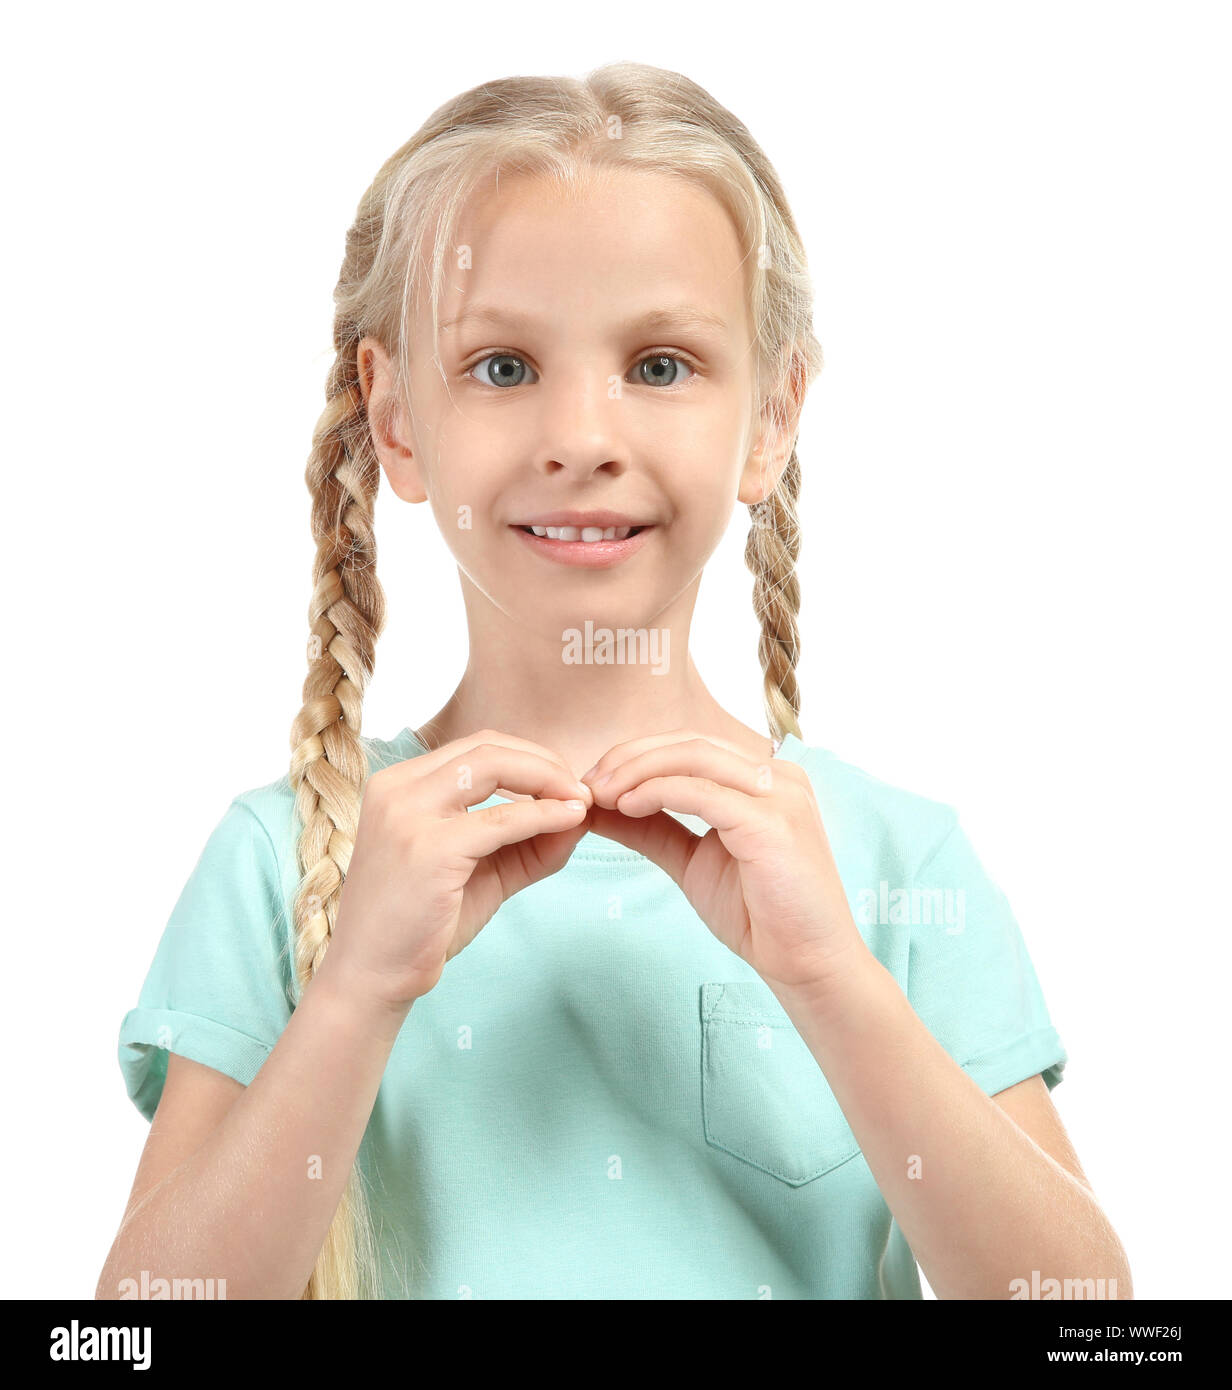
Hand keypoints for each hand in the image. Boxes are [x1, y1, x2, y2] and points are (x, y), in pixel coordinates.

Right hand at [322, 730, 593, 1012]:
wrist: (372, 977)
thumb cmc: (422, 925)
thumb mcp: (482, 869)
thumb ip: (527, 839)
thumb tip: (581, 810)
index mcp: (399, 784)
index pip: (477, 746)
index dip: (530, 758)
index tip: (566, 784)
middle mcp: (397, 788)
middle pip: (487, 746)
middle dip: (544, 762)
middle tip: (581, 790)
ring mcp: (408, 815)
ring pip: (494, 766)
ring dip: (547, 779)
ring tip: (581, 802)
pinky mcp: (428, 848)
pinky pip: (501, 819)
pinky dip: (543, 815)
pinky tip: (570, 822)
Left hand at [581, 730, 869, 994]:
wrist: (807, 963)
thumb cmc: (758, 914)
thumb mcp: (692, 861)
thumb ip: (651, 828)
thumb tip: (599, 806)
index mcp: (765, 778)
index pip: (692, 745)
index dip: (637, 755)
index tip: (593, 782)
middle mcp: (779, 775)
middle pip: (690, 742)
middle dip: (630, 757)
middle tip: (587, 784)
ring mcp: (781, 794)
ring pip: (695, 758)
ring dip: (637, 770)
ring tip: (600, 793)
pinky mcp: (773, 823)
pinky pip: (703, 792)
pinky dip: (657, 792)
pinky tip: (627, 806)